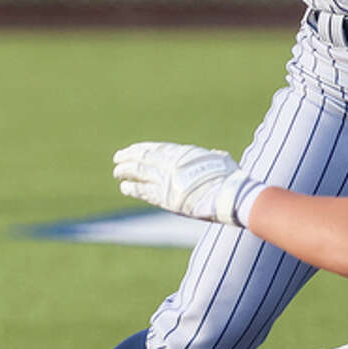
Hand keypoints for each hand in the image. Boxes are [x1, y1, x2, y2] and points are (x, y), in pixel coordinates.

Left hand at [113, 141, 246, 223]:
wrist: (230, 196)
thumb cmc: (230, 179)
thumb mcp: (220, 160)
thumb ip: (212, 157)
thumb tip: (216, 156)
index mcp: (183, 154)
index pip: (155, 149)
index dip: (140, 149)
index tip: (131, 149)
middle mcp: (171, 165)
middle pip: (143, 159)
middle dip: (128, 158)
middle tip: (117, 158)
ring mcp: (167, 182)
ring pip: (139, 174)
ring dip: (126, 172)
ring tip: (117, 172)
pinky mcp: (167, 199)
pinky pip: (144, 192)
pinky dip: (133, 188)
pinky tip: (125, 187)